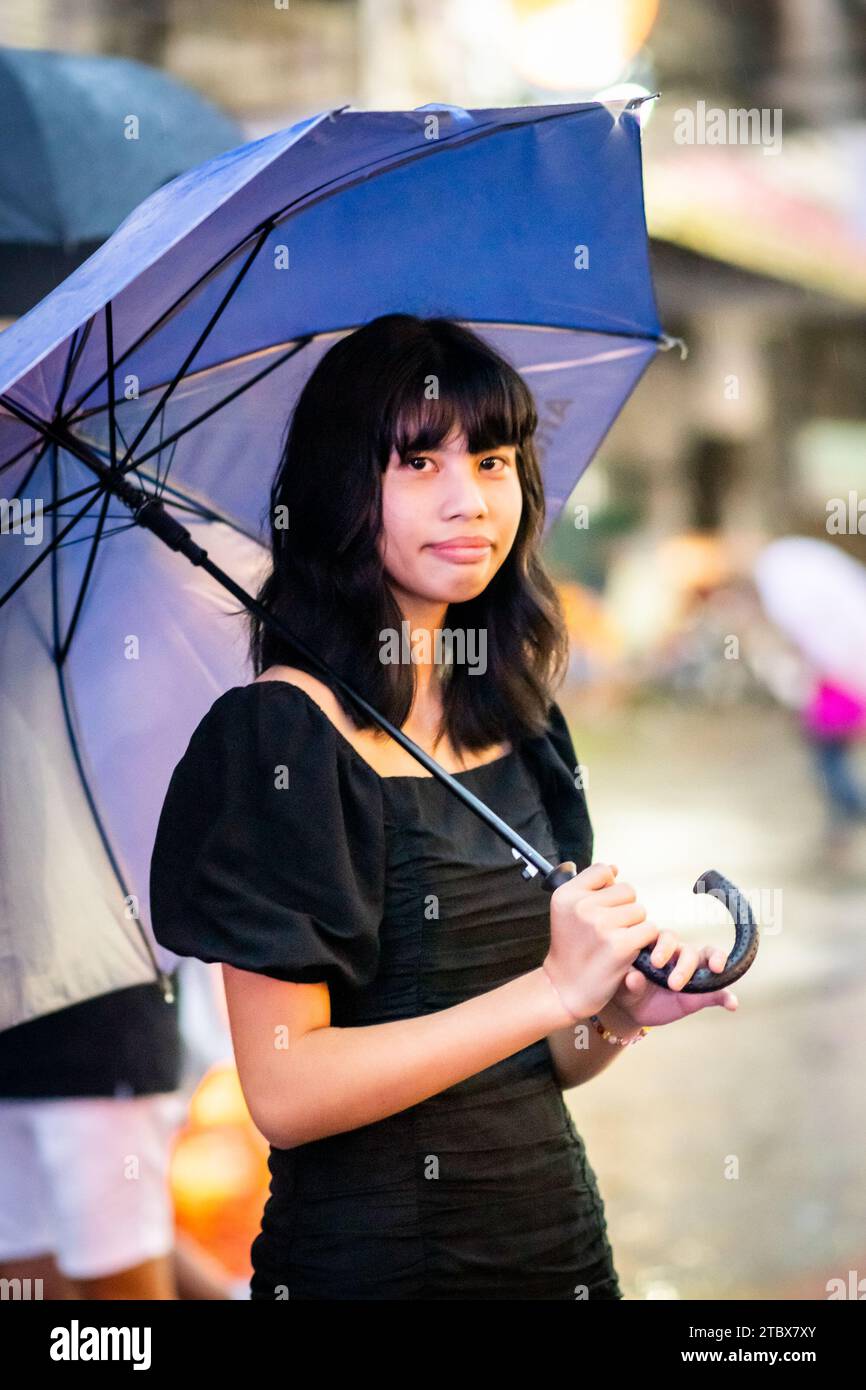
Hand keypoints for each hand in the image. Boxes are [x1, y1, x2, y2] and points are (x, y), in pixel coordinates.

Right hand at [543, 861, 662, 1021]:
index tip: (598, 910)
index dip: (608, 889)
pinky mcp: (619, 945)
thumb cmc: (571, 948)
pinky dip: (643, 941)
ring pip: (640, 910)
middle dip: (624, 909)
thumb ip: (588, 886)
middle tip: (607, 930)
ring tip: (614, 942)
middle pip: (627, 890)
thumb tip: (615, 868)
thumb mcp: (566, 910)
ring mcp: (600, 925)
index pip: (604, 871)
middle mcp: (581, 906)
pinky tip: (626, 952)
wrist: (564, 988)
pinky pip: (649, 929)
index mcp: (566, 894)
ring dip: (634, 926)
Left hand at [608, 936, 739, 1028]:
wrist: (634, 1009)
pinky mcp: (702, 994)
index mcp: (657, 950)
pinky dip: (727, 996)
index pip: (666, 939)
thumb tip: (633, 978)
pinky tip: (732, 1004)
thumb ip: (630, 983)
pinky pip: (718, 992)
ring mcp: (693, 973)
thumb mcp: (625, 989)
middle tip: (673, 984)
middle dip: (683, 965)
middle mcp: (677, 956)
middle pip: (688, 950)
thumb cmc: (627, 990)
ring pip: (707, 959)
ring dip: (714, 961)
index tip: (656, 963)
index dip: (664, 947)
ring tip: (717, 970)